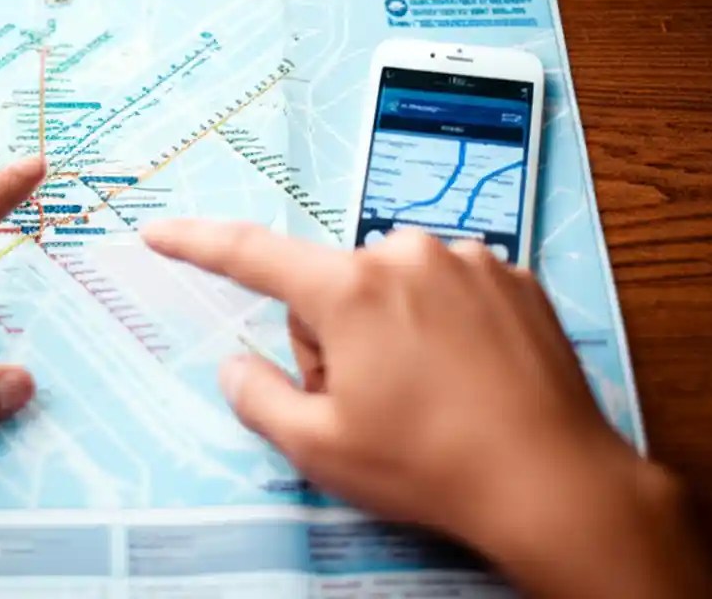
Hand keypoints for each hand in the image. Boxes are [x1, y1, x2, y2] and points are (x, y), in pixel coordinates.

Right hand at [143, 222, 711, 598]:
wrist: (552, 482)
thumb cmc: (429, 466)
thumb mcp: (319, 448)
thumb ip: (257, 397)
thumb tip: (237, 365)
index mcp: (350, 290)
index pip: (251, 255)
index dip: (196, 243)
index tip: (159, 230)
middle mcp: (407, 255)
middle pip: (333, 286)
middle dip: (335, 337)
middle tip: (369, 401)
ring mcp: (469, 261)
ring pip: (393, 286)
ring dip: (391, 329)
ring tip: (427, 394)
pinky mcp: (515, 278)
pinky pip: (449, 288)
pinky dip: (443, 325)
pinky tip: (466, 376)